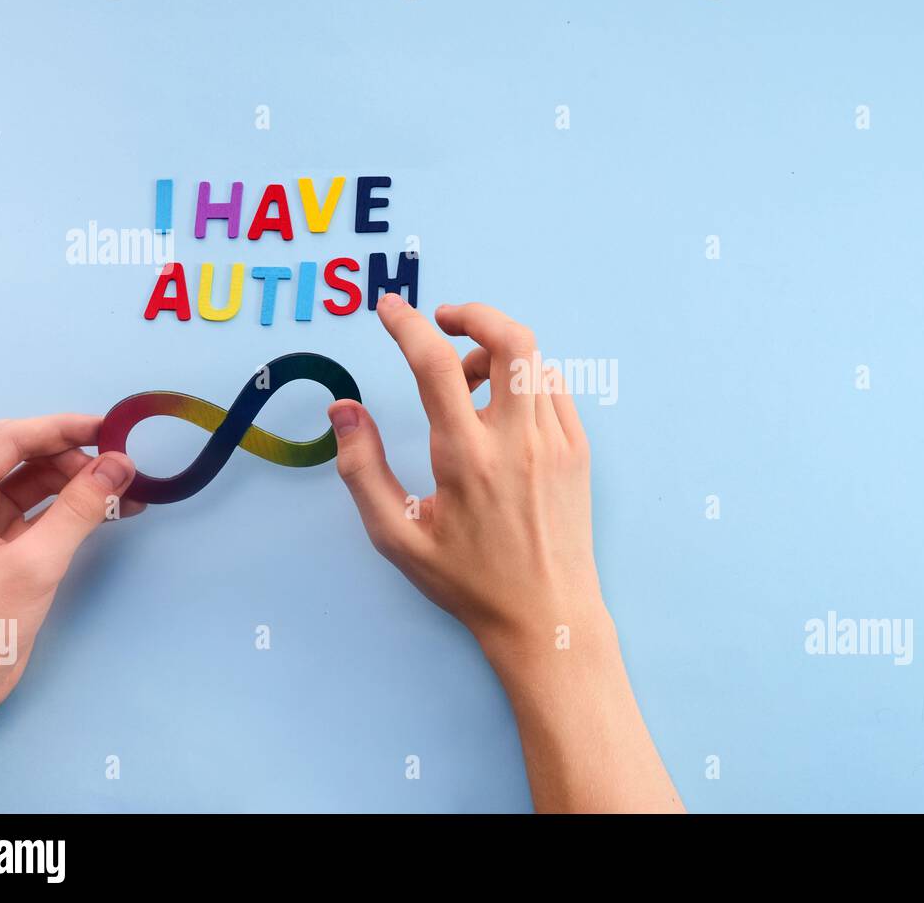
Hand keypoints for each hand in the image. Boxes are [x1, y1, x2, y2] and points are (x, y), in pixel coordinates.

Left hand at [0, 415, 140, 811]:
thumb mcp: (34, 565)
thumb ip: (80, 510)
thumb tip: (118, 467)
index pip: (10, 440)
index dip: (63, 428)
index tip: (111, 429)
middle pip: (25, 459)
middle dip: (78, 459)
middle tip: (126, 468)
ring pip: (35, 484)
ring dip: (81, 484)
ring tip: (127, 491)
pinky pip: (39, 512)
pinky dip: (74, 509)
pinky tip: (110, 511)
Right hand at [328, 294, 682, 811]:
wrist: (547, 616)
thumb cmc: (468, 581)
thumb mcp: (398, 535)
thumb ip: (362, 469)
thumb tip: (344, 409)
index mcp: (467, 459)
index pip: (435, 365)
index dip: (406, 325)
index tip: (388, 308)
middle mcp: (518, 441)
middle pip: (510, 339)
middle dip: (474, 314)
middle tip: (444, 322)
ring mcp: (557, 442)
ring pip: (533, 361)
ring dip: (494, 354)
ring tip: (465, 385)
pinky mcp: (579, 450)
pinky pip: (552, 388)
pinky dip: (523, 380)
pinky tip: (500, 411)